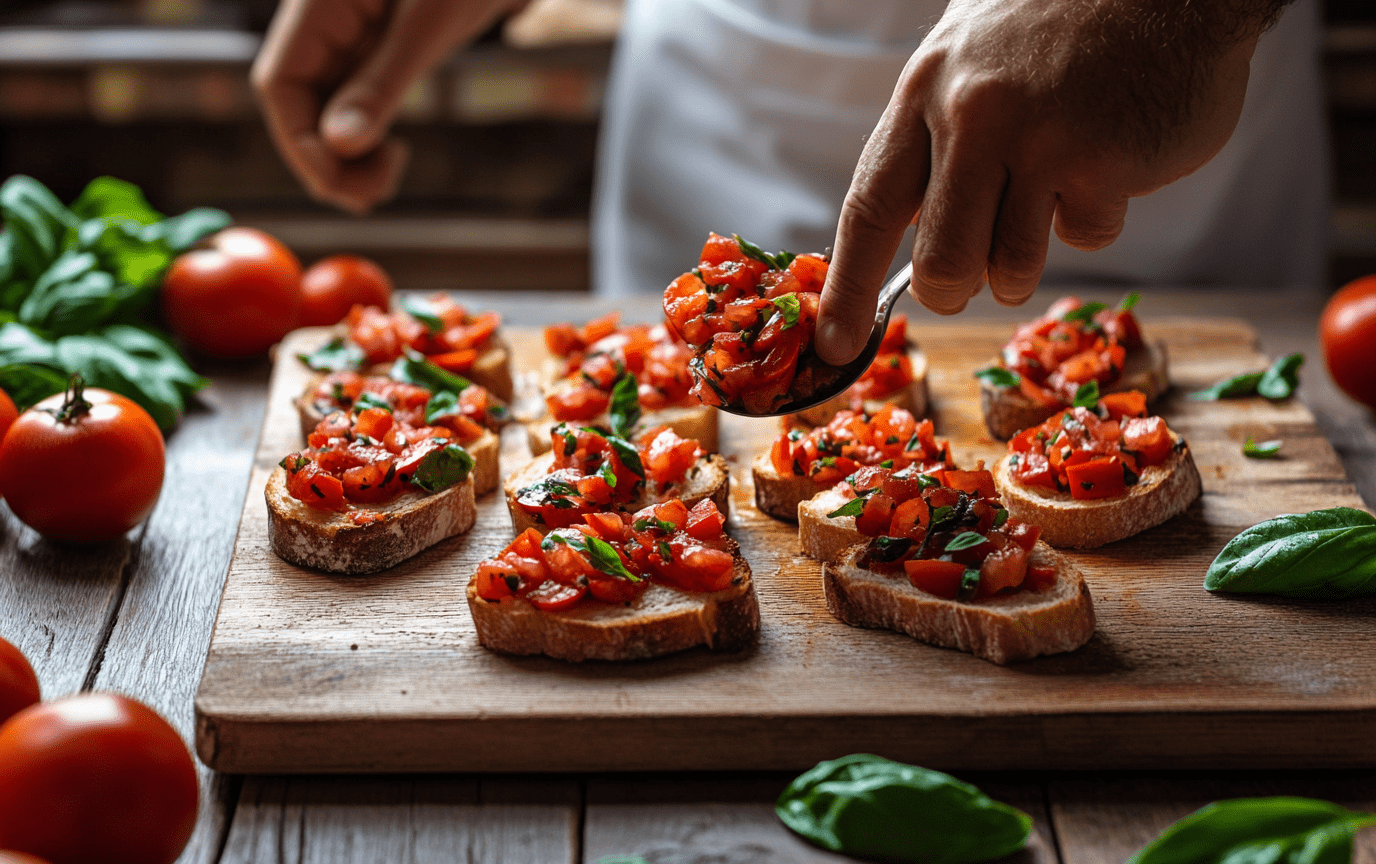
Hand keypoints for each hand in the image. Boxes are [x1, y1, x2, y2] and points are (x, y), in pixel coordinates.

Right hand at [251, 0, 523, 213]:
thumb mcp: (428, 26)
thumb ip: (381, 83)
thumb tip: (339, 145)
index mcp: (319, 5)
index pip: (280, 84)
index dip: (300, 144)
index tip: (339, 188)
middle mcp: (324, 20)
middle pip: (297, 102)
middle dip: (326, 158)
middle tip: (374, 194)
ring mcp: (348, 35)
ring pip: (323, 108)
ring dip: (345, 155)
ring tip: (389, 176)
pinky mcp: (376, 48)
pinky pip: (352, 102)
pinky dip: (365, 137)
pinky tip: (391, 156)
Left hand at [815, 0, 1277, 363]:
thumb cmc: (1056, 20)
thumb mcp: (964, 59)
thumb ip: (927, 141)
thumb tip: (893, 235)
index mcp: (924, 93)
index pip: (867, 210)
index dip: (848, 288)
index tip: (836, 344)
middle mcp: (973, 116)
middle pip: (940, 262)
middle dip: (950, 290)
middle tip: (966, 280)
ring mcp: (1041, 138)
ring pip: (1010, 268)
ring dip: (1025, 261)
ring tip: (1044, 201)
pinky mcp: (1105, 159)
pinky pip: (1084, 237)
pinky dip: (1092, 215)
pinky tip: (1104, 161)